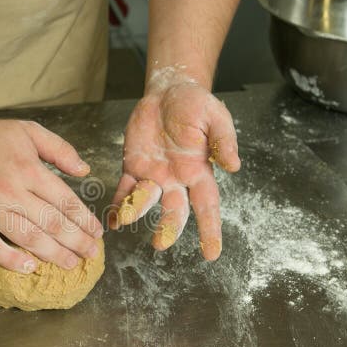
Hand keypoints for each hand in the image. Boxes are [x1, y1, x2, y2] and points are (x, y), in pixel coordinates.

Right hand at [0, 116, 103, 272]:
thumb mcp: (28, 131)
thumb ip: (59, 149)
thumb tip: (84, 171)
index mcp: (28, 170)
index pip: (65, 201)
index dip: (84, 220)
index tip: (97, 232)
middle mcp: (11, 192)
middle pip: (52, 224)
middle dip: (76, 242)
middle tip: (91, 254)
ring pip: (28, 239)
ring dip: (53, 254)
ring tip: (71, 263)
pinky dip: (12, 260)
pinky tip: (30, 268)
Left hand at [109, 67, 240, 259]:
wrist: (169, 92)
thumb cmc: (196, 105)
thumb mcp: (216, 117)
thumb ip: (223, 141)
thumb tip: (234, 166)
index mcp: (199, 172)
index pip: (207, 206)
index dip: (210, 229)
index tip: (212, 254)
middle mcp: (177, 180)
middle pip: (174, 210)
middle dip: (168, 228)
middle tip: (160, 243)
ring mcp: (153, 175)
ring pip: (145, 200)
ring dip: (136, 211)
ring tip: (126, 219)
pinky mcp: (133, 166)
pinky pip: (124, 189)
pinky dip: (118, 203)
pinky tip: (113, 218)